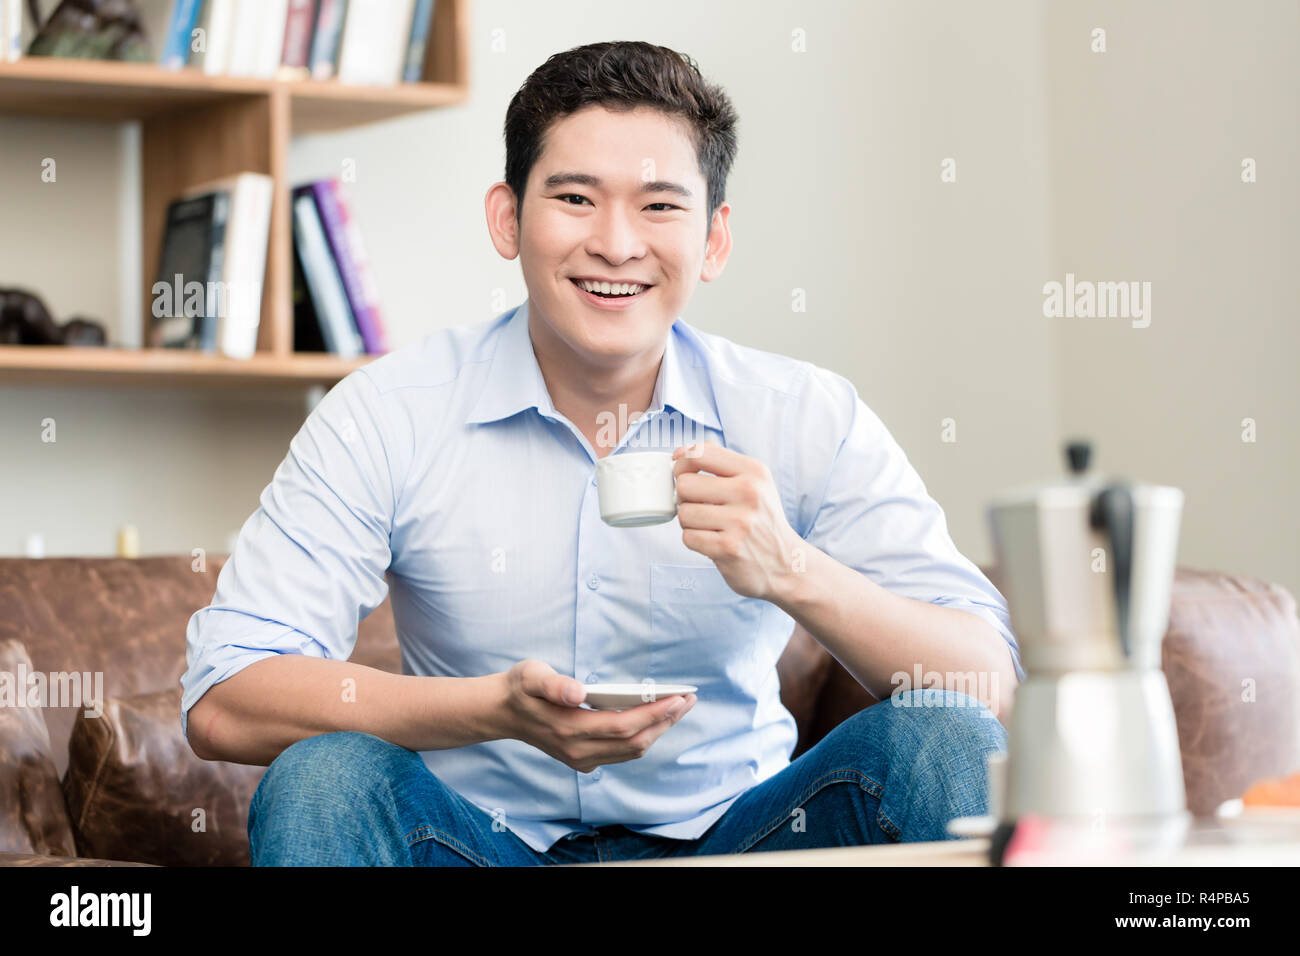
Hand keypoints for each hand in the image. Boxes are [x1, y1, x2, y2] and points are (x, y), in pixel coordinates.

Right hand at [497, 660, 695, 773]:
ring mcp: (581, 759)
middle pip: (635, 742)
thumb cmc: (521, 687)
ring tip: (680, 707)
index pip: (623, 725)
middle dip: (666, 720)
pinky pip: (623, 753)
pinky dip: (645, 737)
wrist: (502, 713)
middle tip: (689, 698)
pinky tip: (657, 718)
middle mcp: (578, 751)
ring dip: (659, 730)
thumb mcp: (531, 675)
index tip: (679, 697)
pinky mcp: (584, 761)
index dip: (654, 713)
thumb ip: (554, 684)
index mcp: (568, 728)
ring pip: (632, 751)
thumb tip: (578, 693)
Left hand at [672, 440, 806, 600]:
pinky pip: (688, 537)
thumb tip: (681, 453)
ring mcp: (739, 521)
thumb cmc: (762, 520)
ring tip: (709, 525)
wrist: (786, 563)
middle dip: (685, 497)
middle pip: (685, 484)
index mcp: (753, 471)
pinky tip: (712, 540)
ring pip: (684, 513)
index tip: (682, 472)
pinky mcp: (728, 547)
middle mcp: (748, 492)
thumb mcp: (754, 482)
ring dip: (690, 522)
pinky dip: (695, 540)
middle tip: (699, 505)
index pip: (700, 453)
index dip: (682, 462)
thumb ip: (719, 462)